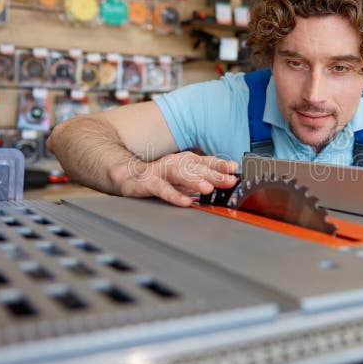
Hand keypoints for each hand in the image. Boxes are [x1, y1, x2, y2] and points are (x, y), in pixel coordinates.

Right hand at [111, 152, 238, 205]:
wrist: (126, 175)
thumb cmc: (160, 177)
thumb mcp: (184, 177)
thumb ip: (203, 179)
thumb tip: (228, 183)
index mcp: (186, 161)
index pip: (207, 161)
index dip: (221, 165)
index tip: (236, 169)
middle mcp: (174, 163)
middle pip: (196, 167)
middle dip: (214, 174)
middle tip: (229, 181)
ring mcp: (160, 172)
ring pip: (179, 173)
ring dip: (194, 180)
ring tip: (208, 188)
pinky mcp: (147, 183)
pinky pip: (161, 189)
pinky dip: (173, 195)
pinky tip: (185, 201)